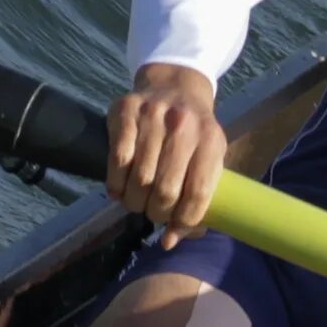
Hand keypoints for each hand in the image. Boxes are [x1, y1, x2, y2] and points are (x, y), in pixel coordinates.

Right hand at [107, 62, 225, 242]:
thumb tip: (169, 242)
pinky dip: (115, 182)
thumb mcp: (207, 159)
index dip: (184, 220)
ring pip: (139, 178)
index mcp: (212, 141)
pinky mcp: (126, 110)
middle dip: (155, 212)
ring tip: (134, 203)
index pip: (199, 193)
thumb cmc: (194, 133)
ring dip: (133, 201)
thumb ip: (196, 200)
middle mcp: (184, 126)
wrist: (176, 85)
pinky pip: (117, 159)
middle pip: (165, 189)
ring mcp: (154, 115)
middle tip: (151, 213)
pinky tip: (117, 188)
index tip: (172, 229)